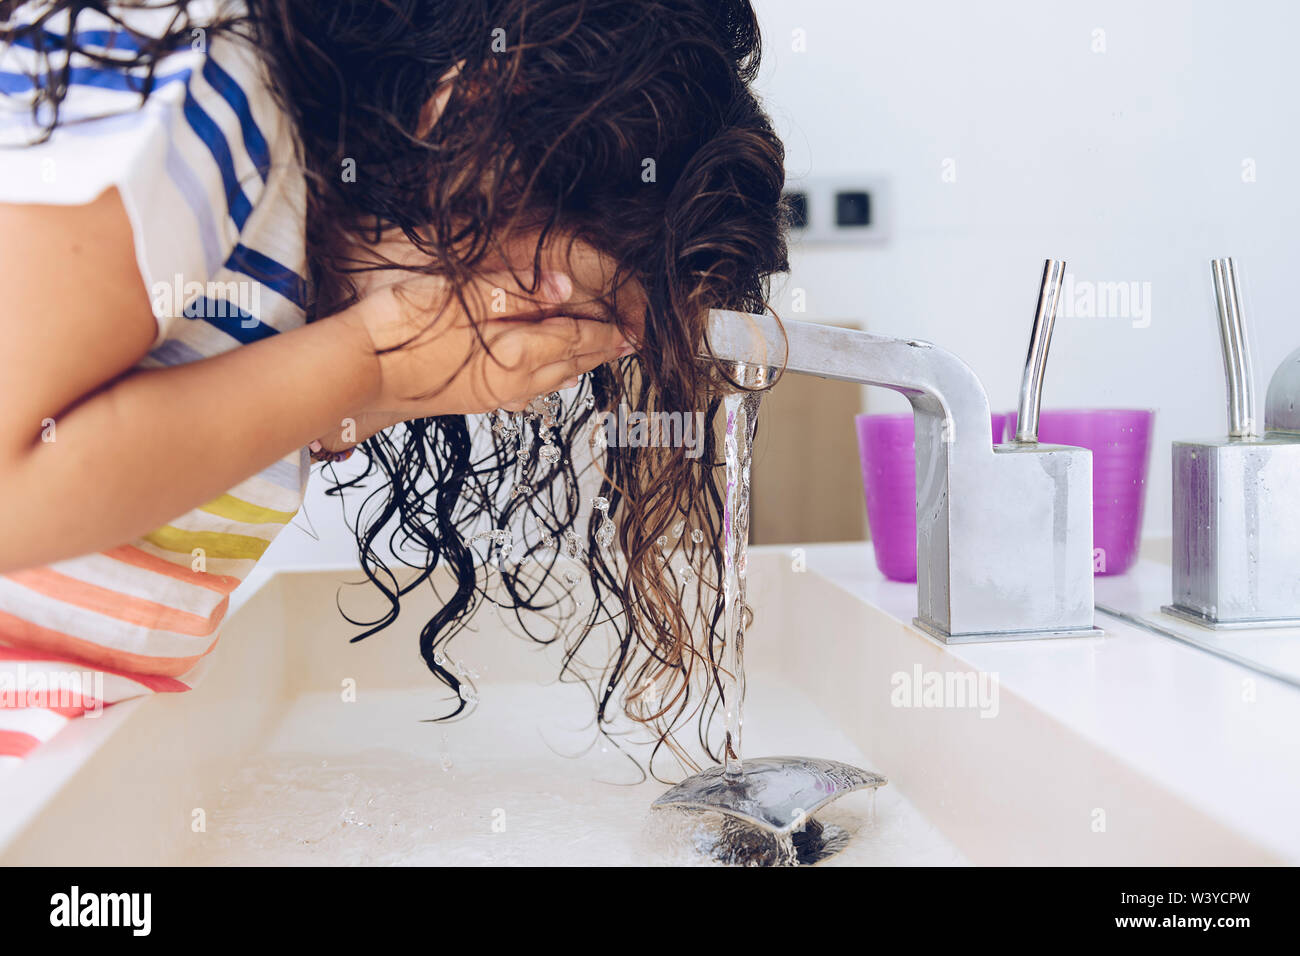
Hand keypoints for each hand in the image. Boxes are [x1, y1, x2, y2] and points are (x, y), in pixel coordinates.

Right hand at [329, 266, 632, 443]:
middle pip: (568, 363)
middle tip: (627, 344)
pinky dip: (543, 383)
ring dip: (574, 367)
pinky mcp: (471, 401)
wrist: (357, 372)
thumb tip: (562, 287)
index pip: (574, 338)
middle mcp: (511, 381)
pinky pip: (522, 393)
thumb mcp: (463, 295)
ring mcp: (491, 395)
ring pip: (547, 381)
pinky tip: (543, 384)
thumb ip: (516, 292)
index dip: (605, 331)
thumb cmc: (403, 329)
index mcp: (515, 353)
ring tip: (594, 356)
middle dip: (599, 351)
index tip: (633, 329)